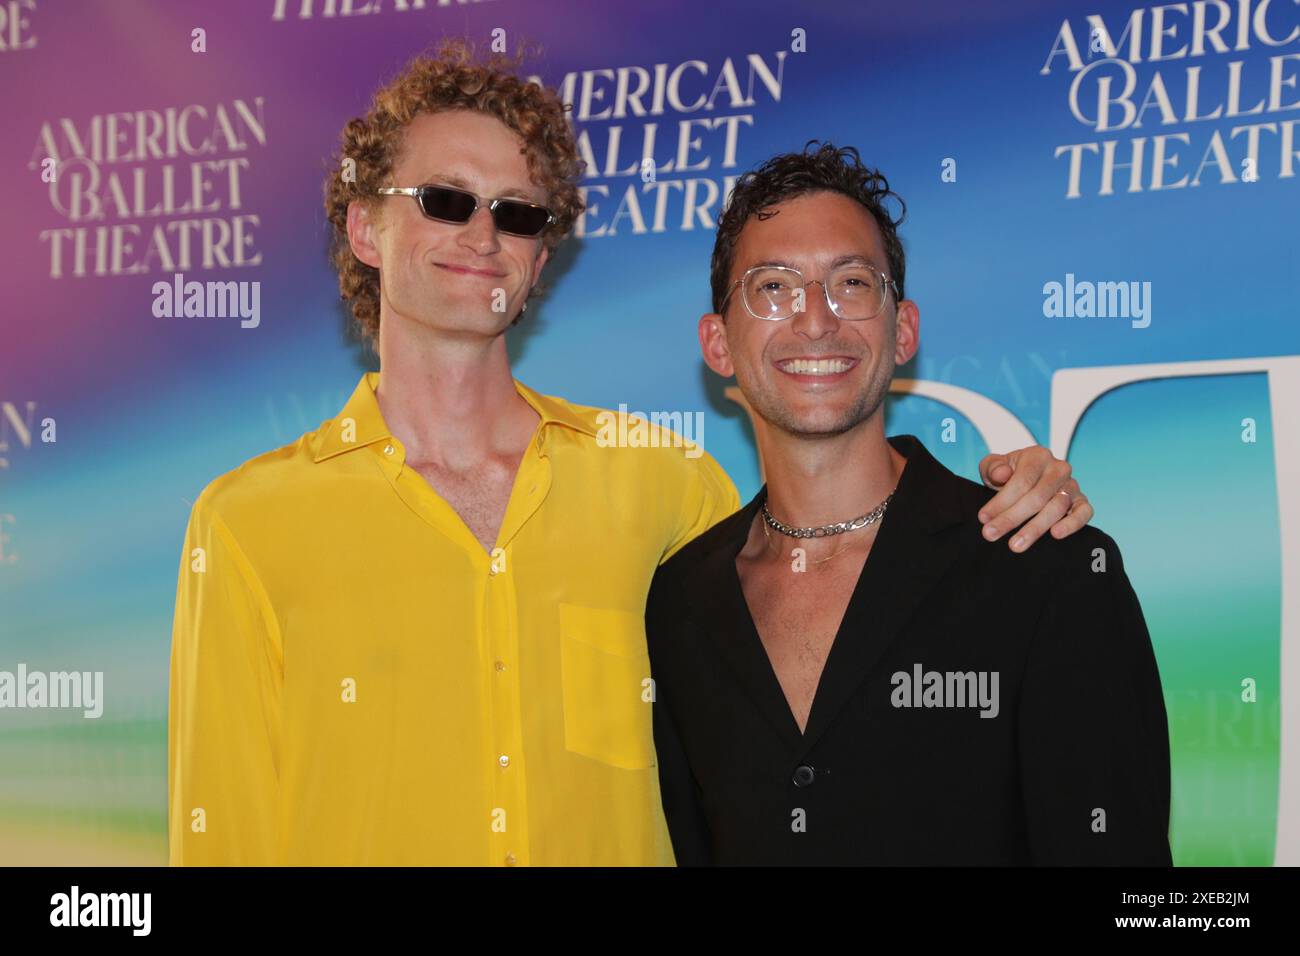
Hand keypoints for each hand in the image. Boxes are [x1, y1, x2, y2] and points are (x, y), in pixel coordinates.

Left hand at [977, 446, 1092, 551]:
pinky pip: (1084, 513)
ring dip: (1035, 528)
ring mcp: (1072, 485)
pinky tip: (1055, 534)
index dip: (1001, 501)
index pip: (1021, 481)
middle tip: (991, 535)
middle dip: (1011, 518)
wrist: (1025, 482)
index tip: (983, 518)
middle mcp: (1058, 469)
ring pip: (1056, 508)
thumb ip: (992, 468)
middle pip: (1037, 497)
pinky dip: (1072, 524)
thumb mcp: (993, 468)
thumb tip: (1001, 474)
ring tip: (1015, 545)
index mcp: (1037, 455)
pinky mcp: (1082, 502)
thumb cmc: (1007, 475)